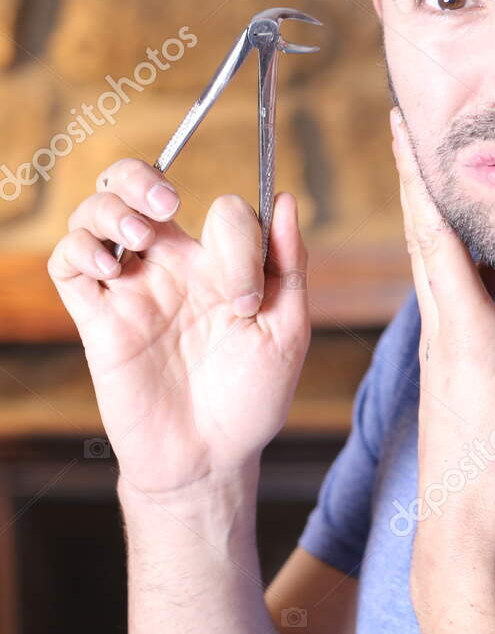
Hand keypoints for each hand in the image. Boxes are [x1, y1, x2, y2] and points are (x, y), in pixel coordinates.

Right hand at [47, 159, 310, 495]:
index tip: (247, 299)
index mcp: (224, 266)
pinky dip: (80, 250)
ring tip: (140, 235)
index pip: (222, 212)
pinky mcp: (98, 320)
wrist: (211, 457)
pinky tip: (111, 268)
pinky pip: (68, 265)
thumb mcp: (287, 331)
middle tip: (167, 202)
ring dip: (111, 207)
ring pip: (95, 215)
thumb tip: (284, 198)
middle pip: (136, 187)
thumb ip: (287, 265)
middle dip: (141, 176)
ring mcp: (133, 290)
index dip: (238, 239)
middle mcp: (174, 268)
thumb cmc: (253, 398)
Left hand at [390, 109, 494, 546]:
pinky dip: (453, 252)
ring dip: (433, 208)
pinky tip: (471, 248)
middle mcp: (442, 326)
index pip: (436, 231)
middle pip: (424, 234)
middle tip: (407, 123)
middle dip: (417, 174)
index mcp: (462, 324)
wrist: (462, 520)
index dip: (423, 174)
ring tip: (438, 169)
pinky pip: (450, 291)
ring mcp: (442, 345)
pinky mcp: (450, 363)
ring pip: (434, 261)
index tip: (406, 124)